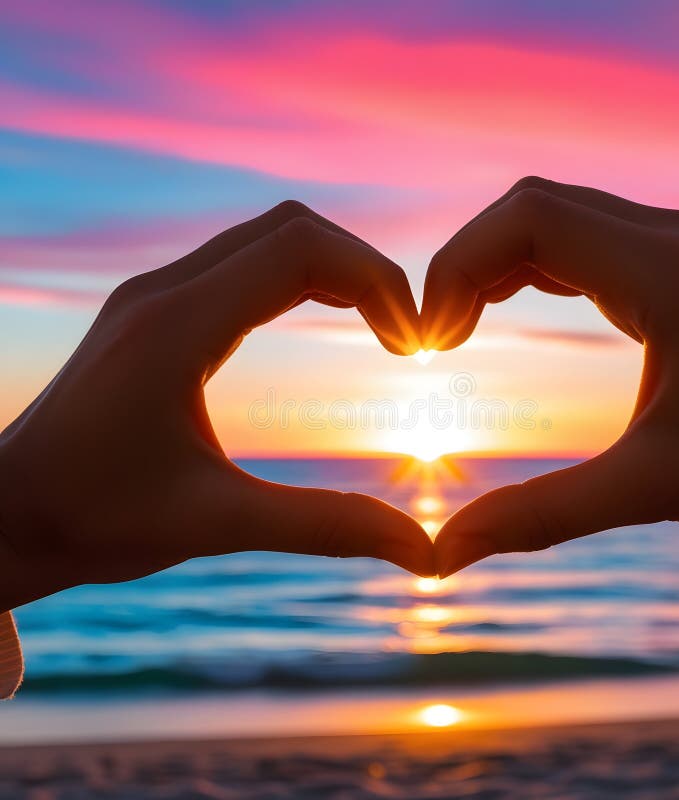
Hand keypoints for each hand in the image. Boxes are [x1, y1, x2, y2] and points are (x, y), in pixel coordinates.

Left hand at [0, 202, 433, 610]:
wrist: (7, 515)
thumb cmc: (92, 519)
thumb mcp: (216, 525)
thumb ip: (324, 526)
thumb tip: (419, 549)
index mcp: (176, 327)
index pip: (299, 250)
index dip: (375, 279)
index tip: (412, 344)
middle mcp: (163, 292)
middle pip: (290, 229)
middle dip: (363, 269)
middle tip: (404, 336)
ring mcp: (155, 295)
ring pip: (266, 239)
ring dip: (333, 270)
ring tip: (380, 326)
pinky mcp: (154, 311)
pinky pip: (242, 264)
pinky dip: (299, 279)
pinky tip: (324, 320)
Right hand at [425, 178, 678, 577]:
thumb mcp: (652, 489)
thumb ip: (543, 516)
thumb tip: (446, 551)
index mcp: (664, 274)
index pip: (529, 218)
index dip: (459, 265)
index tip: (432, 339)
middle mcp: (666, 238)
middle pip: (529, 206)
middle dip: (466, 263)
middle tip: (437, 340)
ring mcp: (669, 244)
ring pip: (549, 216)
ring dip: (491, 263)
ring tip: (456, 330)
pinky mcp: (667, 263)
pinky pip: (574, 239)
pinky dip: (523, 268)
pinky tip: (500, 312)